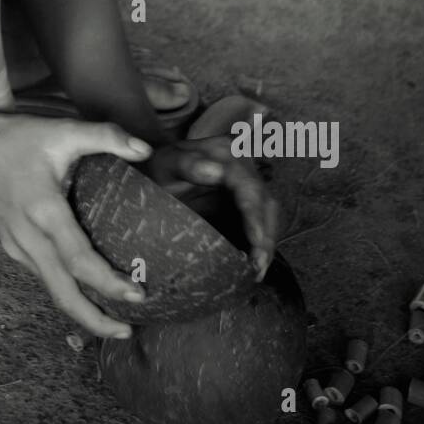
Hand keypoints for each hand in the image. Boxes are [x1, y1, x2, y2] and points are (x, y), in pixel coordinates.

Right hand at [0, 114, 152, 337]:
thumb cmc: (14, 140)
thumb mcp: (61, 130)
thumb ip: (106, 136)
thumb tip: (146, 149)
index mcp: (43, 211)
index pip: (79, 259)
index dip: (108, 283)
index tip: (138, 294)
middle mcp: (28, 238)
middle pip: (63, 293)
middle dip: (95, 320)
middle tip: (129, 330)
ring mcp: (17, 247)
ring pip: (52, 289)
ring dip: (82, 309)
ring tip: (116, 316)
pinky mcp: (12, 248)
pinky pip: (43, 277)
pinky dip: (67, 291)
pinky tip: (87, 290)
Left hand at [144, 136, 278, 279]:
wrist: (155, 174)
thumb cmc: (157, 169)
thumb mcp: (165, 164)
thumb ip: (187, 164)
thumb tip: (217, 171)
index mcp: (226, 152)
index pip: (249, 187)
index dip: (255, 216)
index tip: (256, 242)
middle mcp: (242, 165)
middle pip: (265, 202)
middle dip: (265, 236)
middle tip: (258, 267)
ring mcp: (246, 182)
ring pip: (268, 214)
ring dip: (266, 243)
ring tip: (257, 271)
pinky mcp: (245, 200)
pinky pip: (260, 221)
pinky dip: (259, 242)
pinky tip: (254, 264)